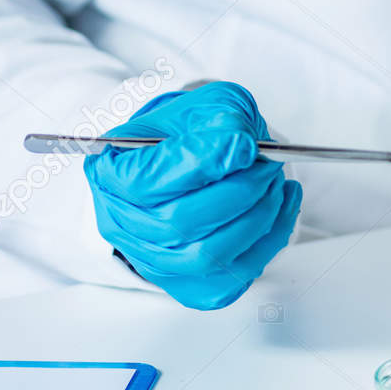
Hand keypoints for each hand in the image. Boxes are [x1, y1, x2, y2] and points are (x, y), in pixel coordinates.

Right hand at [85, 81, 300, 310]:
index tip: (245, 146)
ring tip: (274, 183)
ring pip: (208, 256)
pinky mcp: (187, 284)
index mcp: (111, 174)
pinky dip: (267, 242)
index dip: (199, 163)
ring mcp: (152, 261)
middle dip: (238, 192)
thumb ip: (220, 119)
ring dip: (256, 217)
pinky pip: (232, 278)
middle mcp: (121, 224)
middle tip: (269, 164)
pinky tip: (279, 207)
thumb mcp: (202, 106)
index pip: (146, 181)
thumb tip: (241, 149)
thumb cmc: (189, 132)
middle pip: (178, 224)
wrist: (190, 159)